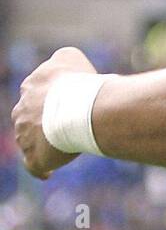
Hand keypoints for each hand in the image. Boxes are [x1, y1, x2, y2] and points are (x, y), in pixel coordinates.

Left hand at [12, 47, 96, 178]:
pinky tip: (49, 172)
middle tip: (69, 125)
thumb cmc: (80, 83)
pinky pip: (34, 167)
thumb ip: (62, 60)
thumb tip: (65, 66)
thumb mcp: (71, 57)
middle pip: (29, 119)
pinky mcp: (34, 157)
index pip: (37, 94)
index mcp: (30, 87)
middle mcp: (21, 111)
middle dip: (44, 122)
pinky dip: (42, 169)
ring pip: (29, 142)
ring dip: (43, 144)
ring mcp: (24, 136)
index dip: (53, 100)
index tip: (68, 105)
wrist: (81, 109)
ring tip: (63, 147)